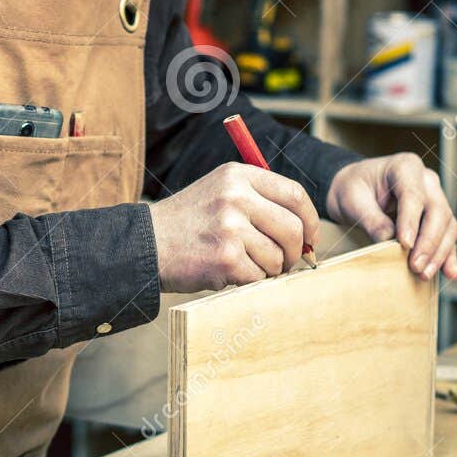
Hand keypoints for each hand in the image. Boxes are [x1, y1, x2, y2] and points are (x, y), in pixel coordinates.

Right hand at [149, 163, 322, 291]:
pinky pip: (258, 276)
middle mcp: (235, 196)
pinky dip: (250, 280)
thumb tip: (306, 228)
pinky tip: (229, 272)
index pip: (295, 194)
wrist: (146, 244)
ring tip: (245, 265)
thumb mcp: (219, 191)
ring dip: (269, 269)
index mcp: (238, 175)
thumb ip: (259, 199)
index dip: (309, 220)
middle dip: (295, 251)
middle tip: (286, 262)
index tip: (310, 238)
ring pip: (278, 257)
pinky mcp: (225, 258)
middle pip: (293, 228)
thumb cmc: (188, 223)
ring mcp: (230, 227)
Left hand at [325, 153, 456, 280]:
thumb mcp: (353, 201)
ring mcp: (435, 198)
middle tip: (414, 265)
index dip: (411, 221)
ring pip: (448, 225)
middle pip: (438, 211)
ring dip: (439, 252)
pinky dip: (448, 255)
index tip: (404, 245)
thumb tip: (389, 242)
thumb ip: (372, 219)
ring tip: (423, 273)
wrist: (356, 189)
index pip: (414, 195)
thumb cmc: (353, 189)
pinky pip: (448, 235)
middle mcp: (426, 180)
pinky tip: (449, 272)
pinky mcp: (437, 217)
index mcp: (405, 166)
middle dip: (428, 242)